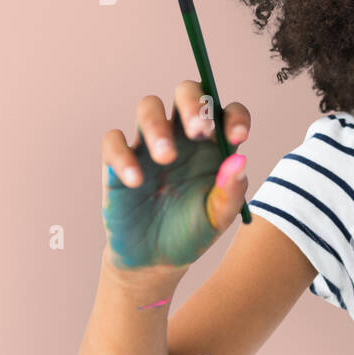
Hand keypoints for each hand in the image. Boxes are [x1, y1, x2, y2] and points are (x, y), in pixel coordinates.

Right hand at [100, 80, 250, 271]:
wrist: (156, 260)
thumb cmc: (193, 232)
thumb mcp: (218, 218)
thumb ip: (231, 192)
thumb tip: (239, 160)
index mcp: (214, 144)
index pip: (227, 112)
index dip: (234, 116)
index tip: (238, 137)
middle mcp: (183, 136)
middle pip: (187, 93)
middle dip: (193, 104)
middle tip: (199, 131)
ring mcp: (149, 144)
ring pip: (149, 107)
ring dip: (157, 126)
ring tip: (166, 158)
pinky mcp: (117, 160)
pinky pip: (114, 140)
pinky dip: (123, 155)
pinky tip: (136, 181)